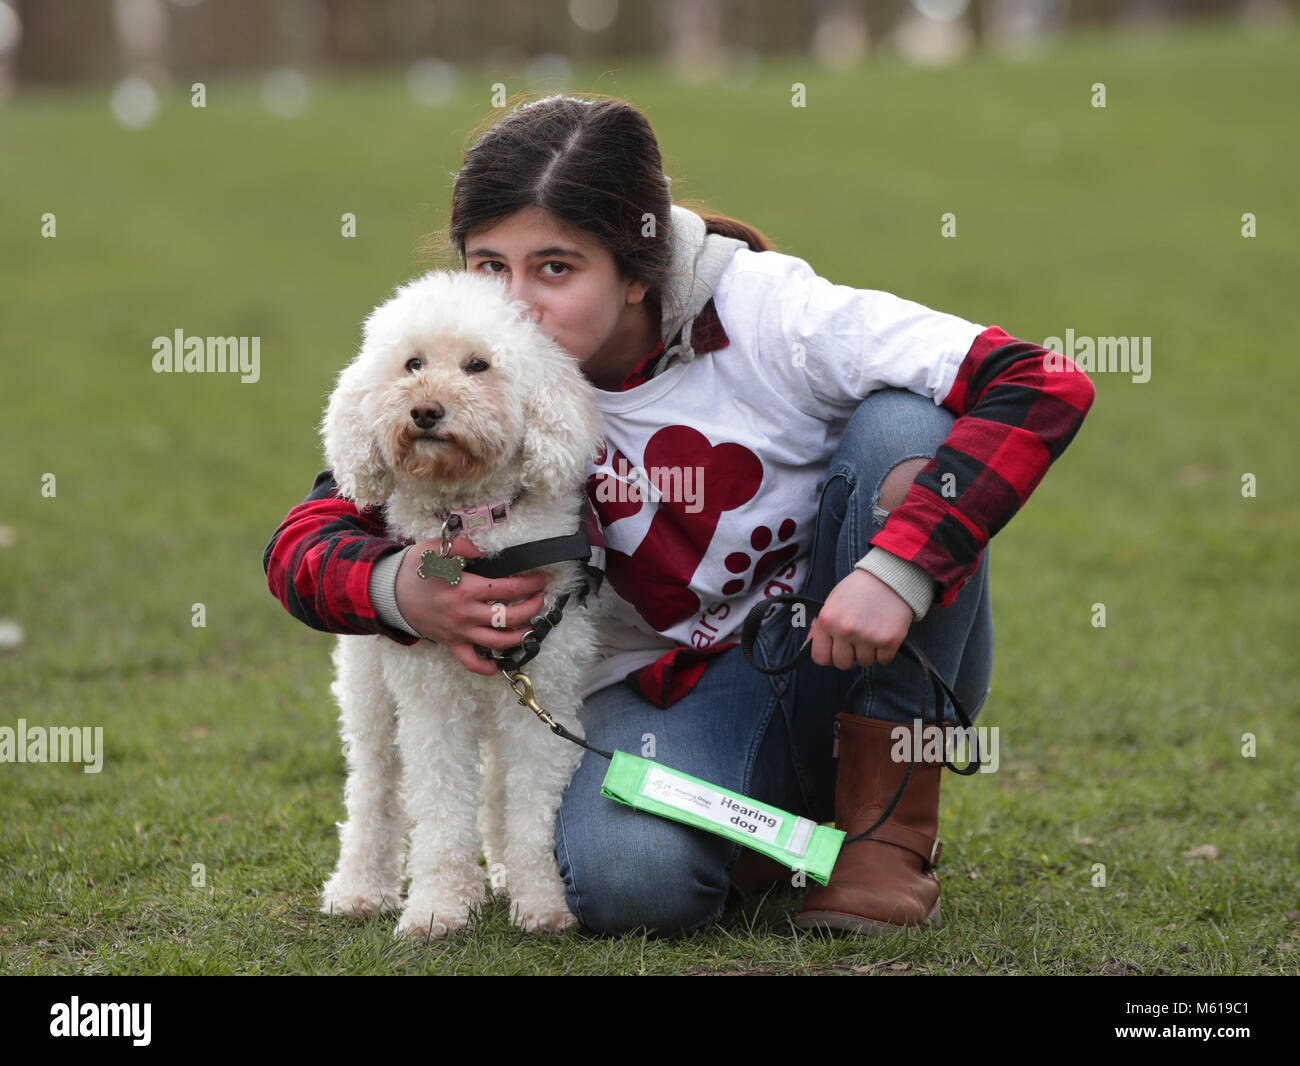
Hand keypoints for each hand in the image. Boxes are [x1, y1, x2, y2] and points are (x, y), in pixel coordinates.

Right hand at [394, 535, 551, 676]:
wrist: (390, 594)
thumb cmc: (415, 569)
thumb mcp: (434, 548)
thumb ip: (461, 545)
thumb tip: (483, 548)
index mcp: (465, 589)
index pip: (508, 588)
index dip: (530, 584)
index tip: (543, 578)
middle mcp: (465, 613)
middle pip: (509, 617)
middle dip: (532, 608)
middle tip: (541, 598)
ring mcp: (459, 632)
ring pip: (498, 642)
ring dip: (521, 636)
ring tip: (532, 625)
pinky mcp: (451, 644)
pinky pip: (471, 663)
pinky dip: (488, 667)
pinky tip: (501, 662)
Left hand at [804, 569, 912, 668]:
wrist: (889, 576)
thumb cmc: (857, 590)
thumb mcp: (831, 603)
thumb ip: (819, 627)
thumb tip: (805, 649)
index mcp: (827, 620)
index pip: (820, 658)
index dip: (829, 655)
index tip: (837, 647)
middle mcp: (845, 630)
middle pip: (842, 664)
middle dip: (849, 654)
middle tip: (857, 636)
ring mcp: (867, 636)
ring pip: (864, 662)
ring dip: (869, 651)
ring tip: (872, 629)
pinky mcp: (889, 640)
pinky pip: (883, 660)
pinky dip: (885, 650)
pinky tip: (884, 631)